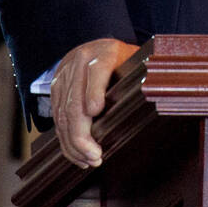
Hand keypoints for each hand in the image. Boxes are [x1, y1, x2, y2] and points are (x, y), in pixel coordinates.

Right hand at [49, 37, 139, 167]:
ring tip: (88, 160)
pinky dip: (65, 139)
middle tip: (95, 155)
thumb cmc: (123, 60)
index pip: (97, 70)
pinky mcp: (55, 88)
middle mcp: (80, 61)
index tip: (96, 111)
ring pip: (62, 114)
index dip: (94, 91)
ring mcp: (64, 75)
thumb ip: (139, 78)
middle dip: (81, 134)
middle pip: (74, 100)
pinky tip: (76, 153)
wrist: (99, 46)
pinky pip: (56, 118)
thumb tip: (152, 99)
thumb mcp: (136, 61)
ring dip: (72, 143)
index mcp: (104, 52)